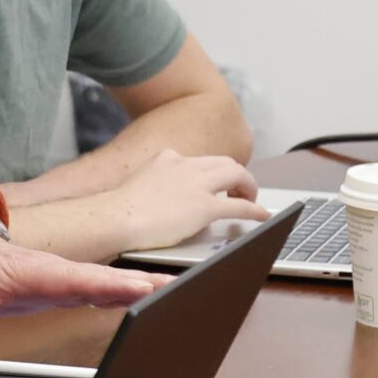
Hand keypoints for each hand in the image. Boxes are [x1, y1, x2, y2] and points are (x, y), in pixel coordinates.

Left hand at [0, 219, 161, 333]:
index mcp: (28, 271)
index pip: (74, 278)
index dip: (109, 283)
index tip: (141, 286)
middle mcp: (50, 271)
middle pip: (101, 277)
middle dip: (138, 282)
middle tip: (177, 288)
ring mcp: (56, 278)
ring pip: (104, 281)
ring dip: (138, 286)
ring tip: (176, 292)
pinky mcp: (58, 286)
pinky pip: (96, 288)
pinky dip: (122, 292)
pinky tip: (145, 300)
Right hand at [112, 150, 269, 251]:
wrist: (115, 218)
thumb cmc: (119, 211)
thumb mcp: (140, 184)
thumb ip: (157, 185)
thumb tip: (168, 200)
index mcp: (168, 158)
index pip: (199, 161)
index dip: (213, 173)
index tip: (215, 183)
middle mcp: (185, 165)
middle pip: (224, 163)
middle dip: (236, 176)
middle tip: (240, 190)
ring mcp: (197, 184)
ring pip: (237, 175)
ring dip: (248, 187)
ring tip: (252, 200)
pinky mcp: (205, 207)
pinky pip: (239, 206)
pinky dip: (254, 209)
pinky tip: (261, 215)